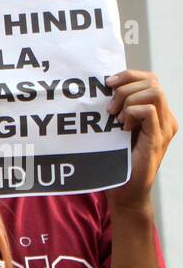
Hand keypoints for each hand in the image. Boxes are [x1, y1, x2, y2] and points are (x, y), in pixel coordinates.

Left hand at [106, 70, 177, 213]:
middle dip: (125, 88)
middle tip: (109, 109)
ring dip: (128, 100)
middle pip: (152, 82)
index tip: (106, 83)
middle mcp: (165, 118)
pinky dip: (132, 112)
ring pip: (153, 92)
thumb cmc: (116, 162)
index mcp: (157, 113)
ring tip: (115, 118)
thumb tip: (102, 88)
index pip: (150, 79)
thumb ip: (116, 110)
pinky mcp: (157, 139)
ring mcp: (164, 128)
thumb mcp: (115, 130)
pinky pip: (149, 111)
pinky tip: (122, 127)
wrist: (124, 192)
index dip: (129, 75)